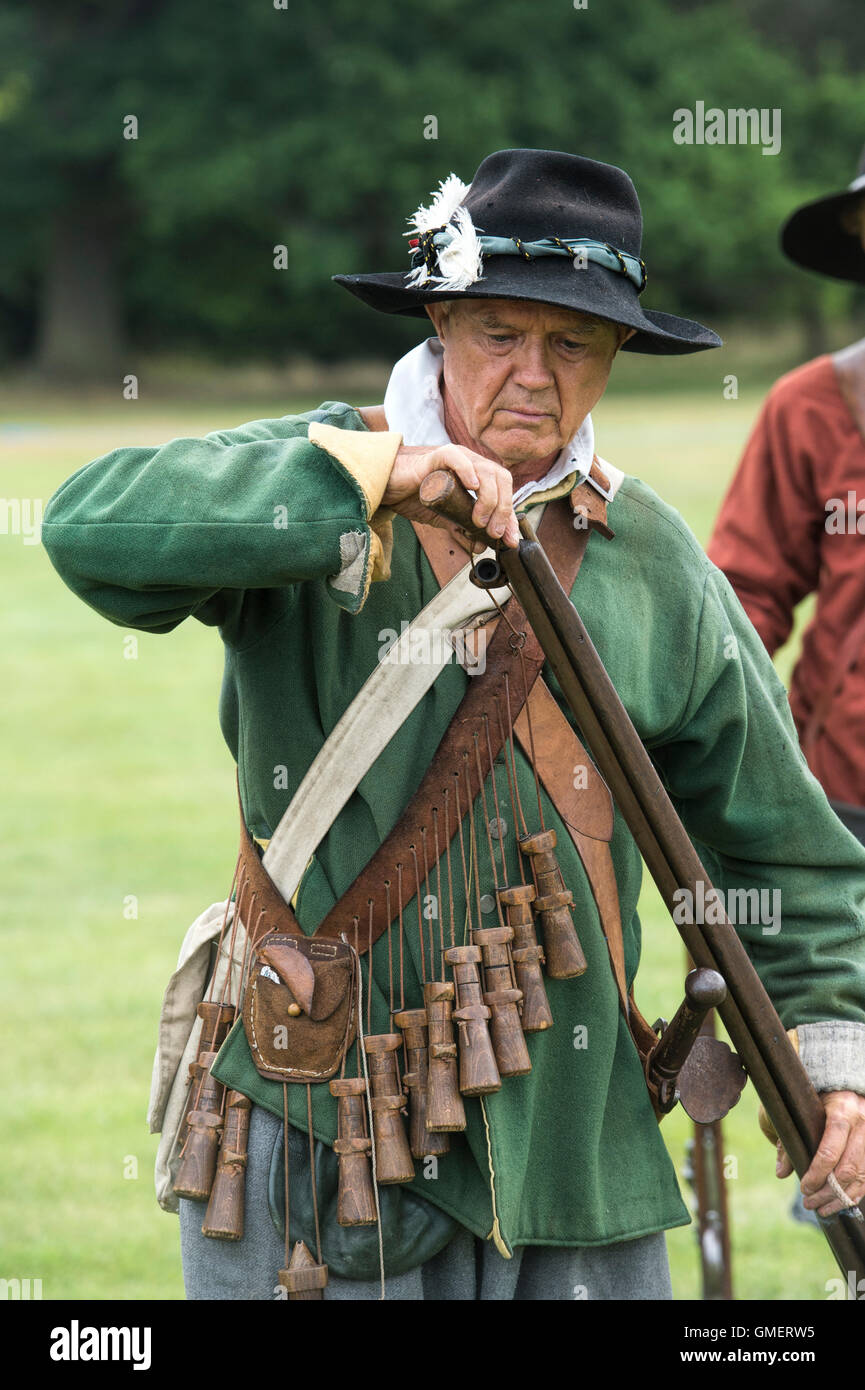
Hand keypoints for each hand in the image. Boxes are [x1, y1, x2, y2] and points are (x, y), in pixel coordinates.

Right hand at [382, 442, 519, 548]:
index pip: (504, 491)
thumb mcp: (444, 517)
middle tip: (494, 532)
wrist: (387, 487)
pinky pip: (457, 458)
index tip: (510, 540)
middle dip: (503, 509)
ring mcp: (456, 457)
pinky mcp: (436, 456)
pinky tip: (472, 487)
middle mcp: (471, 463)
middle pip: (501, 479)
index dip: (510, 516)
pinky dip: (468, 471)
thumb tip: (481, 546)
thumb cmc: (414, 496)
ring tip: (479, 519)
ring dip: (489, 498)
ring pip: (486, 470)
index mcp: (476, 475)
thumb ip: (462, 528)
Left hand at [775, 1090, 864, 1216]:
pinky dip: (854, 1194)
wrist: (845, 1082)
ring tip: (821, 1209)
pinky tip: (839, 1203)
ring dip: (840, 1198)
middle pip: (847, 1168)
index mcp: (841, 1110)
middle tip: (809, 1203)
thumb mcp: (800, 1109)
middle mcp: (862, 1123)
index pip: (829, 1150)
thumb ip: (789, 1138)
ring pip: (860, 1177)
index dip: (816, 1175)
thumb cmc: (816, 1096)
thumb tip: (781, 1172)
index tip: (803, 1188)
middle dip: (827, 1191)